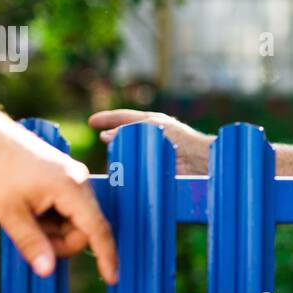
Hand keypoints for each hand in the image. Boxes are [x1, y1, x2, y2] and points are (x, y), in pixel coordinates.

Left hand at [0, 127, 117, 282]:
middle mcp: (79, 180)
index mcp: (71, 188)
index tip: (112, 278)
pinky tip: (29, 210)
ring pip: (74, 220)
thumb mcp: (9, 213)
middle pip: (84, 228)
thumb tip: (47, 272)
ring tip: (23, 217)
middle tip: (28, 237)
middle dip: (59, 242)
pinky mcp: (64, 177)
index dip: (106, 256)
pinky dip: (50, 218)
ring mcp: (73, 177)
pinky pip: (66, 208)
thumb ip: (31, 244)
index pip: (97, 229)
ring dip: (52, 230)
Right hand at [88, 109, 212, 173]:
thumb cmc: (180, 140)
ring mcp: (153, 152)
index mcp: (150, 122)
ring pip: (129, 153)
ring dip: (119, 156)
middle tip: (101, 141)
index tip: (91, 122)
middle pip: (124, 135)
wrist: (201, 161)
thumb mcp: (151, 129)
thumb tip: (105, 136)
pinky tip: (120, 176)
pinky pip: (135, 168)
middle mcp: (150, 136)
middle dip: (112, 138)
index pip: (123, 117)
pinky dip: (127, 170)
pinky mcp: (155, 168)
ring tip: (110, 161)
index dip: (106, 118)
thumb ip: (128, 130)